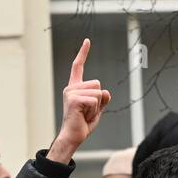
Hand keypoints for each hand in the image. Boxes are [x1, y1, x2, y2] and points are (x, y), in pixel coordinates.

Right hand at [48, 39, 111, 164]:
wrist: (73, 137)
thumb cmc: (82, 124)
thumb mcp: (97, 110)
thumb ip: (102, 100)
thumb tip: (106, 92)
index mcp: (75, 88)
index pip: (78, 67)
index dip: (83, 53)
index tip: (87, 41)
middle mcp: (71, 88)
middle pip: (98, 84)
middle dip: (99, 100)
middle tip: (87, 112)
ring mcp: (71, 93)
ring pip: (98, 93)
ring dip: (97, 107)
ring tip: (85, 115)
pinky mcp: (73, 100)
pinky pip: (95, 101)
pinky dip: (94, 111)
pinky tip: (84, 116)